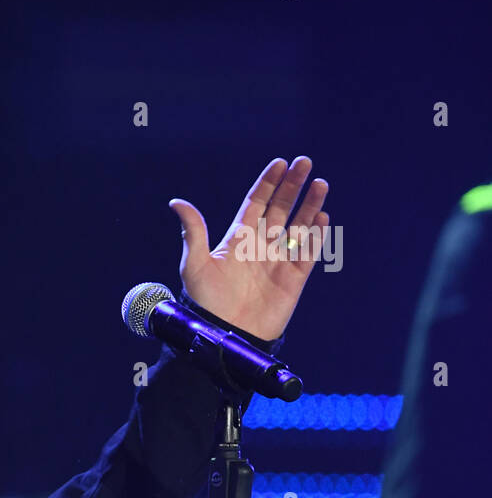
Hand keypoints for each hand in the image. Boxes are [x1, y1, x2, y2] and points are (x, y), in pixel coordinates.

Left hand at [169, 157, 328, 340]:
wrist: (225, 334)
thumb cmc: (205, 301)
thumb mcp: (194, 264)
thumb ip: (193, 232)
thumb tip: (176, 202)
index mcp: (238, 239)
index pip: (256, 203)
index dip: (268, 183)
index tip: (280, 163)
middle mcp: (260, 246)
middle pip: (280, 209)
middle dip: (292, 186)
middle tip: (305, 162)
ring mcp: (278, 261)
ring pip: (298, 226)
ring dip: (309, 205)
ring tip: (320, 183)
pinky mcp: (293, 279)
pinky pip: (308, 252)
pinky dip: (315, 236)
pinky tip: (321, 218)